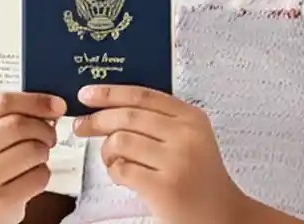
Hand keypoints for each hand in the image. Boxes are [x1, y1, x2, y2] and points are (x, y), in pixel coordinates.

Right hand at [0, 92, 66, 223]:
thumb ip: (12, 115)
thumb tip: (53, 106)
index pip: (1, 102)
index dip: (34, 101)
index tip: (57, 104)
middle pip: (19, 125)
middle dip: (44, 128)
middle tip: (49, 135)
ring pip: (32, 150)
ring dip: (44, 152)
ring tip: (35, 158)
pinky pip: (39, 176)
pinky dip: (43, 174)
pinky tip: (29, 177)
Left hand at [73, 85, 248, 223]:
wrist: (222, 215)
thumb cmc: (199, 177)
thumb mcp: (189, 138)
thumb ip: (159, 120)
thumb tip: (108, 108)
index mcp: (192, 117)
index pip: (143, 95)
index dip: (110, 93)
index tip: (87, 95)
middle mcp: (186, 136)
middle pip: (128, 116)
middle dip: (97, 120)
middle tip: (81, 126)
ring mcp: (176, 162)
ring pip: (121, 141)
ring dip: (107, 151)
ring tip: (112, 160)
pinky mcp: (165, 188)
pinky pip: (122, 169)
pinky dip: (114, 171)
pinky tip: (122, 176)